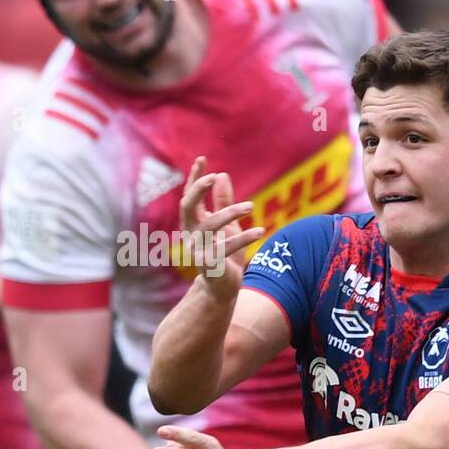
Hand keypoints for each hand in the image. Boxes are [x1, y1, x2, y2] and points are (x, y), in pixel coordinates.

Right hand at [179, 156, 264, 300]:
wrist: (223, 289)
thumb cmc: (224, 255)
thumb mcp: (227, 225)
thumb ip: (223, 202)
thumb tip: (222, 175)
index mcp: (193, 223)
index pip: (190, 196)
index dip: (194, 177)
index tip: (202, 159)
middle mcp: (191, 234)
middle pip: (187, 206)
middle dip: (198, 189)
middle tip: (214, 175)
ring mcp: (198, 249)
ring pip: (210, 225)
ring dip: (230, 212)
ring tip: (251, 206)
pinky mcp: (210, 264)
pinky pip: (227, 247)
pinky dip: (245, 238)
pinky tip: (261, 230)